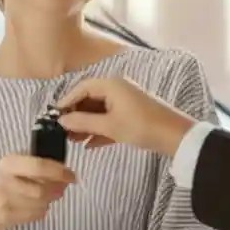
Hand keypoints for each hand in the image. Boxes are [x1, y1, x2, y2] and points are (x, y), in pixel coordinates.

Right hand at [0, 155, 75, 229]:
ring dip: (49, 201)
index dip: (59, 172)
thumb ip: (41, 165)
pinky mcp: (6, 216)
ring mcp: (3, 199)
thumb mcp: (20, 166)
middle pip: (41, 190)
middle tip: (62, 189)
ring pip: (41, 204)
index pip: (39, 166)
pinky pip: (36, 214)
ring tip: (46, 196)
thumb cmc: (10, 182)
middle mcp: (3, 180)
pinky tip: (34, 206)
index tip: (72, 176)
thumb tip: (66, 173)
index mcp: (8, 162)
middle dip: (56, 191)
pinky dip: (41, 211)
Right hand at [56, 77, 193, 156]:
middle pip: (90, 99)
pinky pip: (109, 119)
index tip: (54, 116)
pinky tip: (89, 145)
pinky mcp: (131, 115)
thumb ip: (83, 122)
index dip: (67, 101)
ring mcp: (125, 102)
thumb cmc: (141, 126)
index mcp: (111, 85)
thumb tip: (62, 120)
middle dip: (76, 115)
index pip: (82, 88)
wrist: (175, 136)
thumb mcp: (109, 125)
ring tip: (73, 140)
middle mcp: (117, 89)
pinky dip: (99, 130)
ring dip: (86, 124)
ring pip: (99, 111)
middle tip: (62, 131)